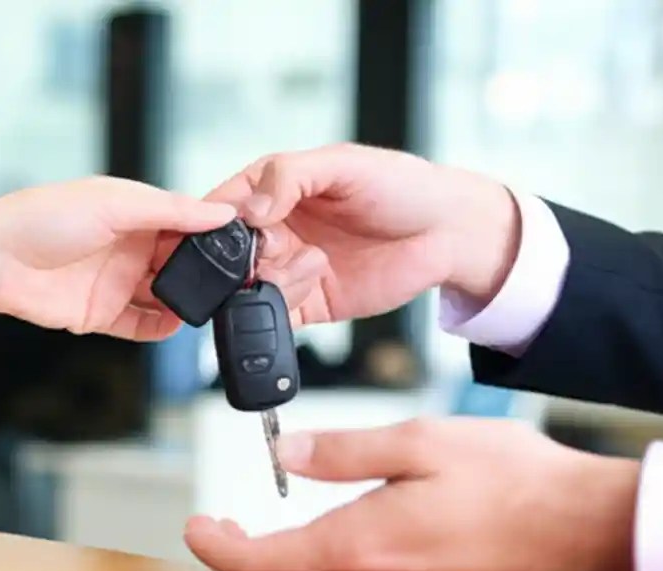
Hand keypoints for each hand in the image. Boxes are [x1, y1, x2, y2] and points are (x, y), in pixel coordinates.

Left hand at [0, 177, 235, 348]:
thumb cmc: (41, 218)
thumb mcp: (115, 203)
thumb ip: (171, 210)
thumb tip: (220, 212)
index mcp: (133, 212)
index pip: (185, 224)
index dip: (211, 236)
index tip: (242, 246)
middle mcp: (127, 247)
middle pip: (179, 264)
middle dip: (204, 274)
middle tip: (232, 283)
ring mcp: (114, 282)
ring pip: (164, 297)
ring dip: (185, 303)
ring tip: (208, 308)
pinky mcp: (100, 314)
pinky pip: (140, 325)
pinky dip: (160, 328)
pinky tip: (175, 326)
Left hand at [183, 418, 639, 570]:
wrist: (587, 529)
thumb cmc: (514, 480)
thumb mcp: (418, 442)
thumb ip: (342, 450)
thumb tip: (286, 455)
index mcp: (361, 546)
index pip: (261, 564)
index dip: (216, 548)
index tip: (195, 525)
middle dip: (242, 558)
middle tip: (219, 527)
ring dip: (281, 567)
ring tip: (259, 535)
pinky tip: (328, 546)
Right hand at [206, 143, 522, 325]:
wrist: (450, 234)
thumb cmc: (402, 186)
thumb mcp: (344, 163)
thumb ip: (289, 177)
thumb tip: (251, 209)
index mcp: (273, 188)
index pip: (222, 205)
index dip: (212, 220)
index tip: (226, 229)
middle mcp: (275, 229)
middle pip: (226, 254)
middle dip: (242, 258)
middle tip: (275, 250)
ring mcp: (288, 267)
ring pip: (245, 288)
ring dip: (271, 280)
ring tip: (316, 262)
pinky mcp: (307, 303)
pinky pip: (273, 316)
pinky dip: (278, 310)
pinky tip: (315, 281)